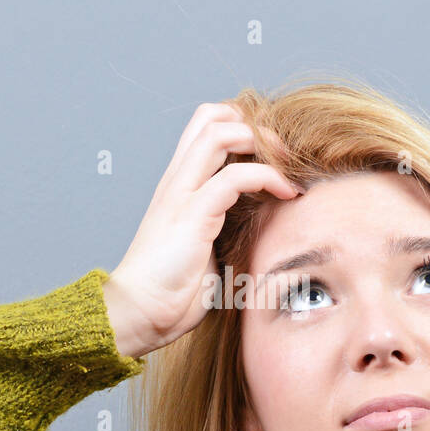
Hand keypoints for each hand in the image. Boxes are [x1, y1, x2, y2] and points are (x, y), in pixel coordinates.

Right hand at [102, 102, 300, 357]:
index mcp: (180, 186)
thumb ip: (225, 228)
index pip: (207, 128)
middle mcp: (178, 181)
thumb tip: (261, 227)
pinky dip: (269, 176)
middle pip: (211, 116)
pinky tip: (288, 193)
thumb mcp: (206, 249)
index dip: (243, 127)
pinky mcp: (193, 214)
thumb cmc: (172, 291)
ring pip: (219, 132)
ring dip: (263, 142)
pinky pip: (236, 176)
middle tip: (284, 153)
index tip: (274, 153)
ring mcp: (182, 194)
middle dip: (255, 124)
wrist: (140, 313)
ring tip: (288, 167)